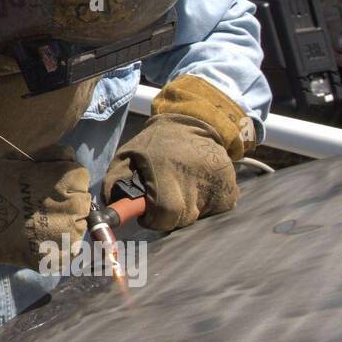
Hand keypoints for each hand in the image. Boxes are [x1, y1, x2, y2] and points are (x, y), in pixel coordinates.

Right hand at [0, 147, 92, 268]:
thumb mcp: (24, 158)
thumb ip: (54, 155)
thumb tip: (72, 158)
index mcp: (68, 179)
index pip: (82, 181)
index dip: (66, 184)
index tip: (48, 188)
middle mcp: (72, 207)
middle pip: (83, 207)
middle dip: (66, 206)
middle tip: (41, 208)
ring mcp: (65, 235)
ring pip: (77, 231)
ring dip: (63, 229)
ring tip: (38, 224)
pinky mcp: (55, 258)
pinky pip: (67, 253)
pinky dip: (56, 249)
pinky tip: (37, 240)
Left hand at [104, 113, 236, 231]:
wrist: (193, 123)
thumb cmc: (154, 144)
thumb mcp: (126, 156)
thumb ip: (114, 182)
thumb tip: (111, 210)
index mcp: (164, 168)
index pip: (165, 212)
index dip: (154, 219)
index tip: (147, 215)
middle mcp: (193, 174)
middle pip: (182, 218)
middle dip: (169, 216)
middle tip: (163, 199)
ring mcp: (215, 180)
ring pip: (199, 216)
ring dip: (188, 209)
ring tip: (181, 187)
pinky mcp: (230, 184)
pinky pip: (216, 209)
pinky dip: (206, 205)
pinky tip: (197, 187)